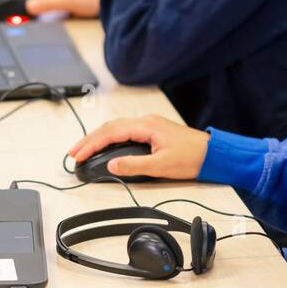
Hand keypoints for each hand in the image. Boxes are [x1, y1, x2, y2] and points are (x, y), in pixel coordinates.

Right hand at [67, 114, 209, 177]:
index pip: (110, 132)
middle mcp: (146, 121)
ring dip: (98, 138)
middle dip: (89, 140)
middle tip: (73, 153)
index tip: (77, 154)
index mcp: (146, 126)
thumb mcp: (161, 166)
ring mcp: (149, 125)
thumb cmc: (192, 158)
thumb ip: (134, 165)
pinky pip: (125, 131)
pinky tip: (105, 145)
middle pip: (110, 127)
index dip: (91, 144)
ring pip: (116, 128)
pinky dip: (110, 137)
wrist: (213, 154)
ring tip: (84, 150)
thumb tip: (111, 165)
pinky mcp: (153, 131)